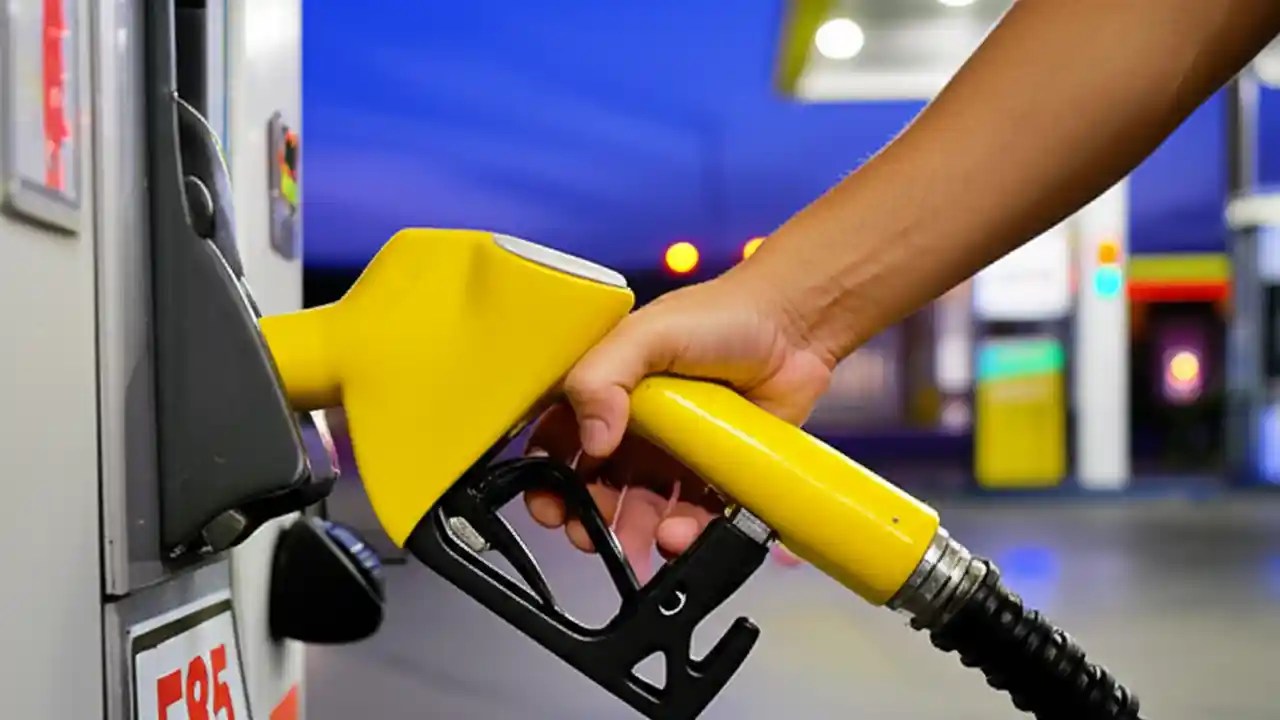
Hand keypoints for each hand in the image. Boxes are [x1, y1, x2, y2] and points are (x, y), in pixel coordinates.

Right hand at [522, 270, 834, 575]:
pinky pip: (695, 518)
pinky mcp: (715, 476)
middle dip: (587, 519)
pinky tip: (682, 536)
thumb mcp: (645, 334)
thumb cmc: (720, 317)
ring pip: (643, 513)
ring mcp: (675, 455)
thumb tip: (591, 441)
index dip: (546, 477)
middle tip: (589, 534)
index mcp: (606, 393)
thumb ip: (602, 377)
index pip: (558, 443)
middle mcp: (635, 429)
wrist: (794, 327)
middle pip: (595, 488)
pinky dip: (685, 537)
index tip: (546, 503)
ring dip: (634, 537)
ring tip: (644, 542)